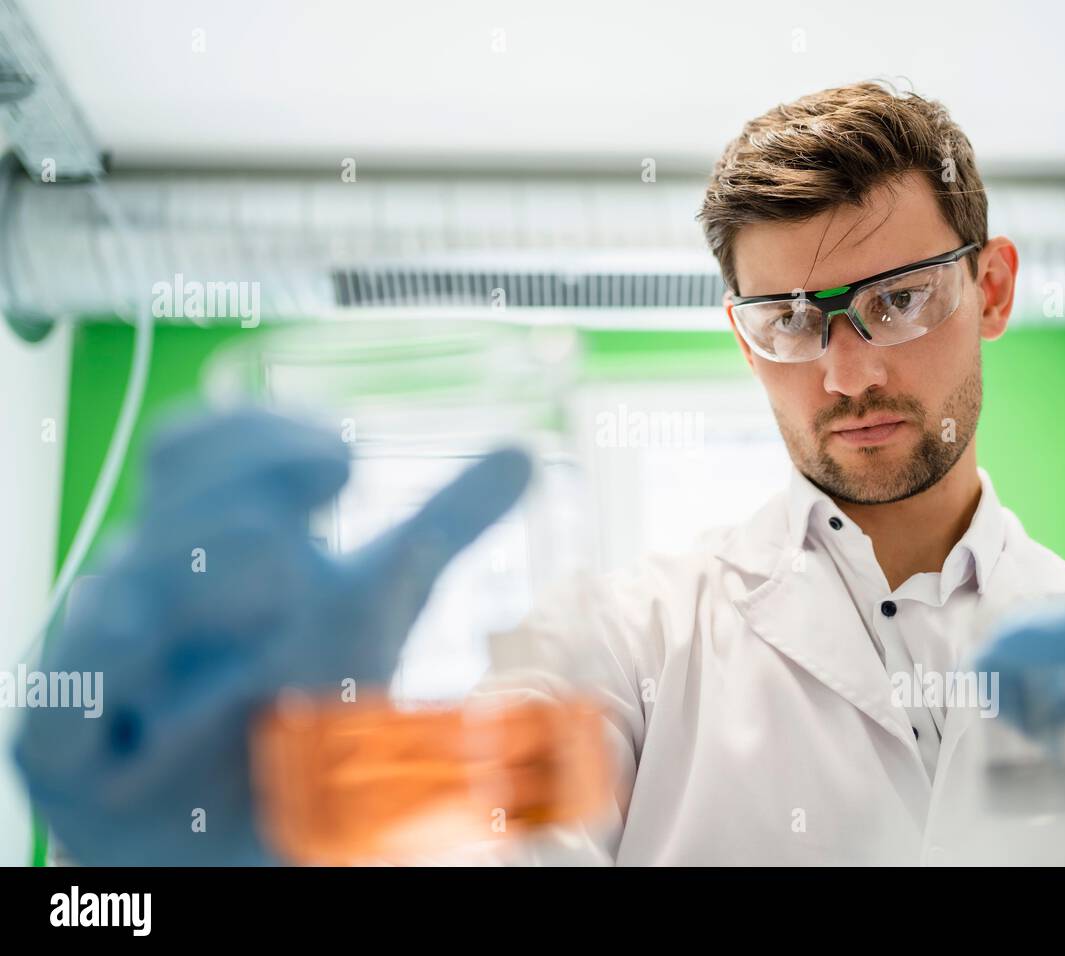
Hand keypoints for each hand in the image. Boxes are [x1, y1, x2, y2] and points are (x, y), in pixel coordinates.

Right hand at [14, 407, 531, 864]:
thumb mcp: (379, 602)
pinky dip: (123, 676)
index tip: (341, 463)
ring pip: (123, 592)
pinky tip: (169, 671)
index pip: (203, 449)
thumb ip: (440, 526)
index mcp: (207, 533)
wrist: (253, 833)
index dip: (260, 438)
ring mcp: (97, 660)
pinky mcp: (65, 747)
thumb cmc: (306, 699)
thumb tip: (523, 454)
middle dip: (250, 500)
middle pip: (172, 510)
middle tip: (324, 518)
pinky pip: (71, 701)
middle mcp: (144, 580)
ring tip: (283, 585)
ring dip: (205, 584)